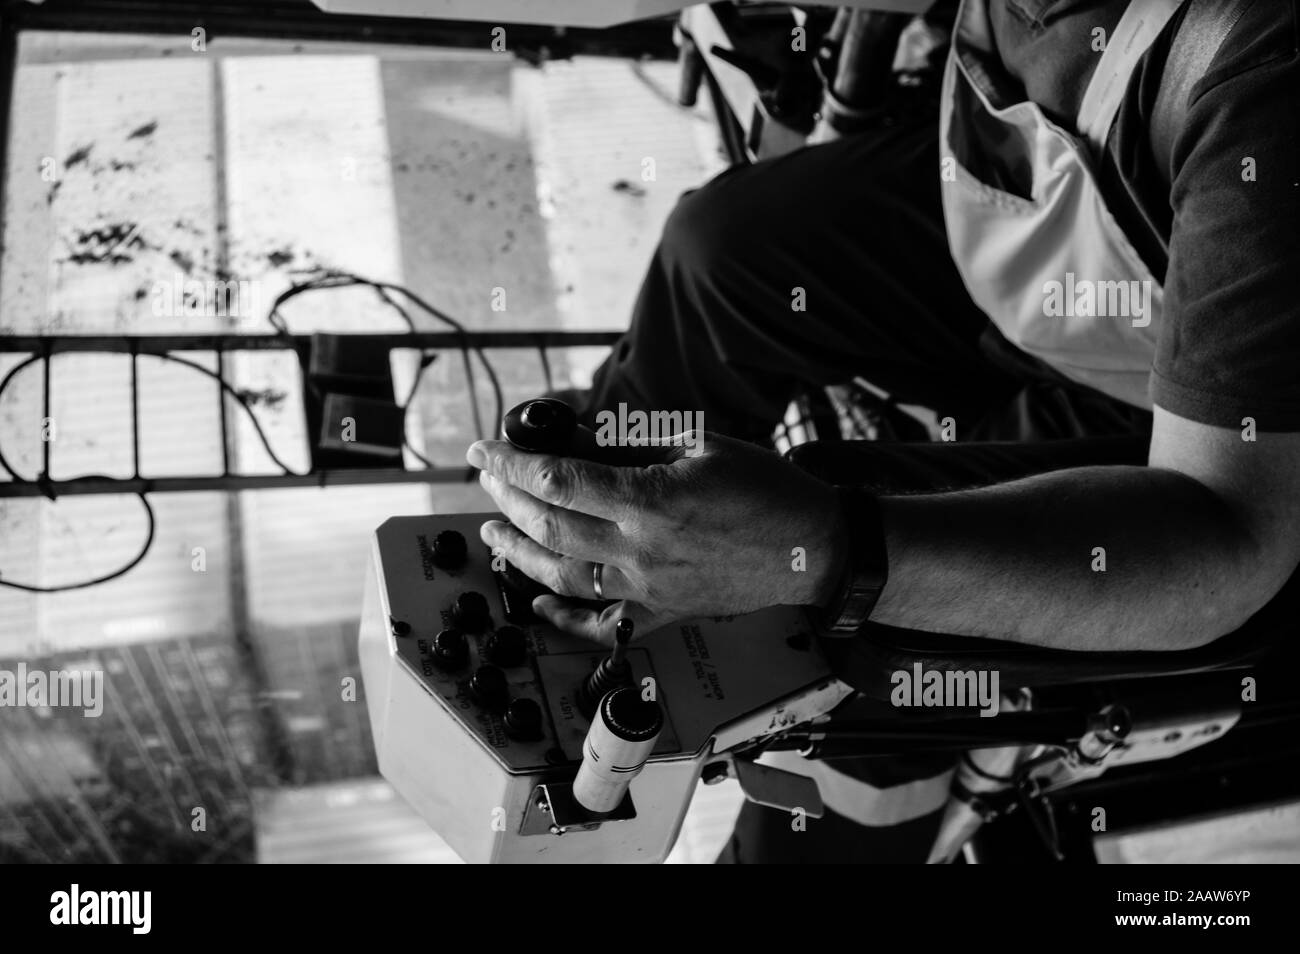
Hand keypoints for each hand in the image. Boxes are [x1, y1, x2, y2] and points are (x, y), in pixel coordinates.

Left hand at [466, 430, 846, 644]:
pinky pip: (603, 624)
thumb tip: (574, 434)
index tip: (484, 451)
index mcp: (651, 501)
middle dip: (507, 499)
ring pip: (562, 577)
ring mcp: (650, 589)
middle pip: (550, 526)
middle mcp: (642, 551)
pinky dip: (564, 619)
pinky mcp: (664, 612)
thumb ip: (631, 442)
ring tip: (493, 532)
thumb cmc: (766, 487)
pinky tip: (538, 603)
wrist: (813, 546)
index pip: (557, 481)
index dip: (511, 464)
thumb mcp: (699, 443)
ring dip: (519, 553)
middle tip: (488, 479)